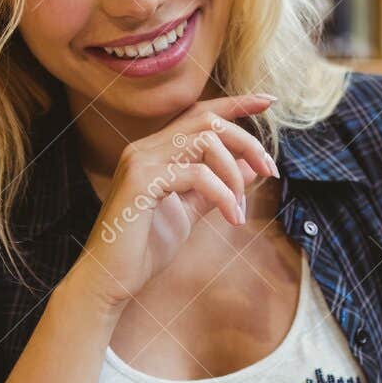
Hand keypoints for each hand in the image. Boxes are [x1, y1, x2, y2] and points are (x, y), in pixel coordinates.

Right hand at [65, 92, 278, 312]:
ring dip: (234, 174)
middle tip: (271, 170)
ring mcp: (141, 162)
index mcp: (156, 152)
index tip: (268, 102)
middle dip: (247, 142)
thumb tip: (252, 167)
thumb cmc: (145, 249)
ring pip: (206, 141)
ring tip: (239, 209)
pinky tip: (231, 218)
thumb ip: (218, 186)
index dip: (236, 104)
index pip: (199, 113)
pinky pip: (197, 175)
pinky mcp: (141, 182)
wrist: (111, 280)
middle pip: (208, 120)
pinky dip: (223, 194)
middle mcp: (146, 148)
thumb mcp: (190, 212)